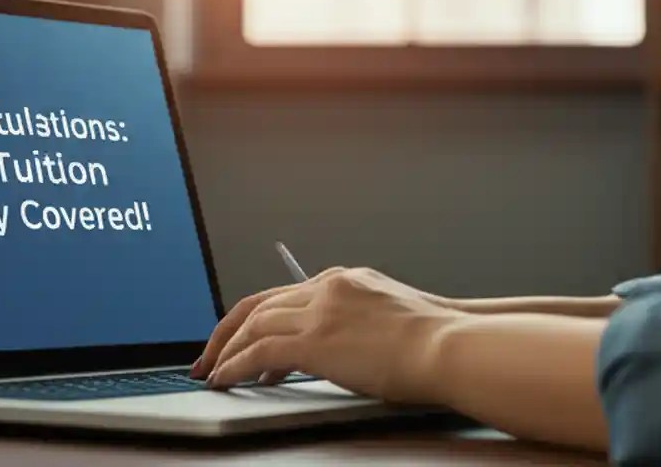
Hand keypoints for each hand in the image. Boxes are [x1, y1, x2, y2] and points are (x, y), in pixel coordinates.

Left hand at [192, 267, 463, 403]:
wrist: (451, 345)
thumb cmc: (439, 341)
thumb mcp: (393, 319)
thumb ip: (361, 325)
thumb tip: (346, 351)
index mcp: (346, 280)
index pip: (286, 295)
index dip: (257, 318)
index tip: (242, 338)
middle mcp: (328, 286)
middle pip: (259, 304)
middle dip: (227, 331)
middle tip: (209, 355)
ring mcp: (320, 310)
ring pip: (252, 324)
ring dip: (224, 350)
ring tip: (210, 372)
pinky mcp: (316, 339)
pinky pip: (258, 352)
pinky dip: (234, 366)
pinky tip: (223, 380)